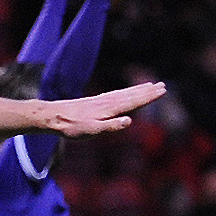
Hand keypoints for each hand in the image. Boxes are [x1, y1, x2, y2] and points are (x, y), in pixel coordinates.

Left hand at [34, 79, 165, 137]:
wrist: (53, 116)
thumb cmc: (72, 127)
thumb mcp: (91, 131)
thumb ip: (110, 127)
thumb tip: (129, 121)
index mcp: (109, 109)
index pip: (133, 101)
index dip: (148, 96)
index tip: (162, 90)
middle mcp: (107, 102)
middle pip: (131, 95)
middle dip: (147, 91)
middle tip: (163, 85)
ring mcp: (101, 100)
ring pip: (124, 93)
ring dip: (138, 89)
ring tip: (150, 85)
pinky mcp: (95, 101)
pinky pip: (116, 94)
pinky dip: (125, 92)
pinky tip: (126, 93)